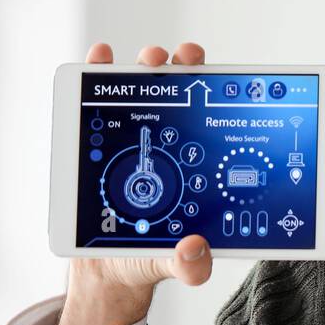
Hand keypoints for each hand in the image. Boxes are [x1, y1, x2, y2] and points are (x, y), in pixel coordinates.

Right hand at [49, 43, 212, 324]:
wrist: (105, 267)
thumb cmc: (150, 255)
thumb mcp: (176, 263)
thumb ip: (190, 265)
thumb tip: (195, 250)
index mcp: (198, 165)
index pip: (215, 122)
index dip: (224, 96)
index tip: (229, 79)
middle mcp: (170, 141)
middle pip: (182, 94)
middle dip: (188, 68)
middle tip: (188, 61)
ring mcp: (133, 135)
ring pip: (142, 87)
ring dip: (146, 65)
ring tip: (148, 60)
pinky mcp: (97, 135)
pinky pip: (95, 97)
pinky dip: (97, 70)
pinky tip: (100, 57)